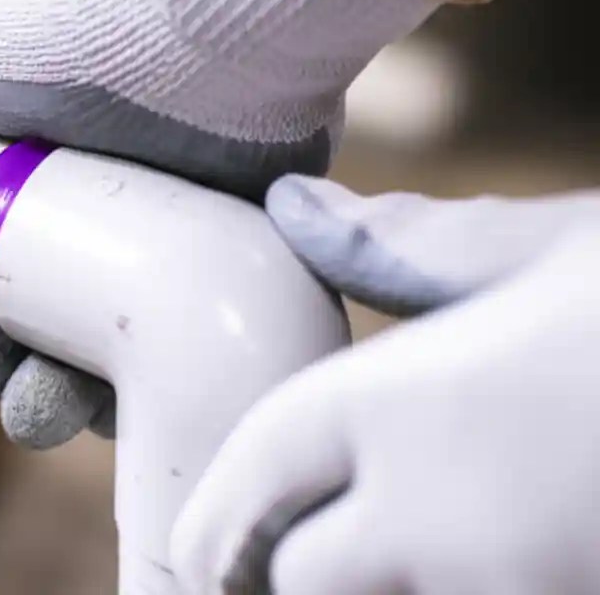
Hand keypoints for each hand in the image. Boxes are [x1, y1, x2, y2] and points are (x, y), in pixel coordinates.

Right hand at [0, 0, 439, 446]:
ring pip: (62, 362)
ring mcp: (127, 254)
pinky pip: (148, 367)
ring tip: (34, 401)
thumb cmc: (86, 28)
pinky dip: (123, 398)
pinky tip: (110, 410)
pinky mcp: (191, 278)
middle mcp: (57, 217)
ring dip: (34, 401)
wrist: (224, 23)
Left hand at [170, 177, 599, 592]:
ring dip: (379, 582)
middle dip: (295, 560)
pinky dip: (454, 589)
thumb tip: (295, 206)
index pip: (249, 477)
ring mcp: (503, 588)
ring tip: (420, 530)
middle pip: (298, 574)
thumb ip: (413, 245)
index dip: (215, 519)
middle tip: (316, 531)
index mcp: (400, 400)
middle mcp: (433, 512)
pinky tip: (504, 550)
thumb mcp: (558, 255)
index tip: (205, 544)